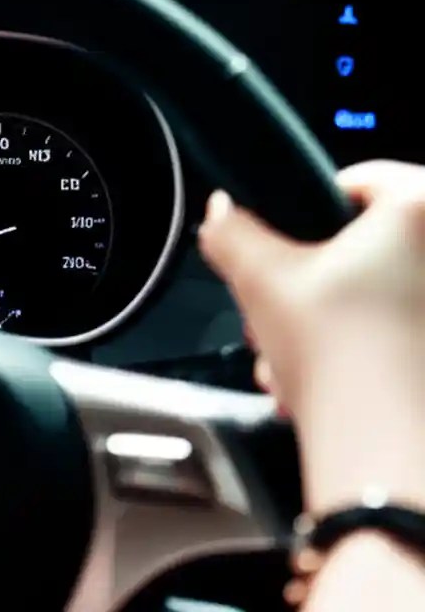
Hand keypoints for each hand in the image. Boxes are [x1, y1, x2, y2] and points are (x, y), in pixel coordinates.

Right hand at [198, 161, 424, 510]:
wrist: (383, 445)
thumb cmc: (341, 358)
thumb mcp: (258, 280)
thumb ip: (231, 232)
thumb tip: (222, 213)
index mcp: (419, 206)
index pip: (356, 180)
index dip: (304, 213)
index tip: (283, 248)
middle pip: (367, 247)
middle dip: (314, 283)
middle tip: (284, 312)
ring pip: (383, 294)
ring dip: (333, 321)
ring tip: (299, 356)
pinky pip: (402, 331)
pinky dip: (366, 349)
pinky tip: (333, 378)